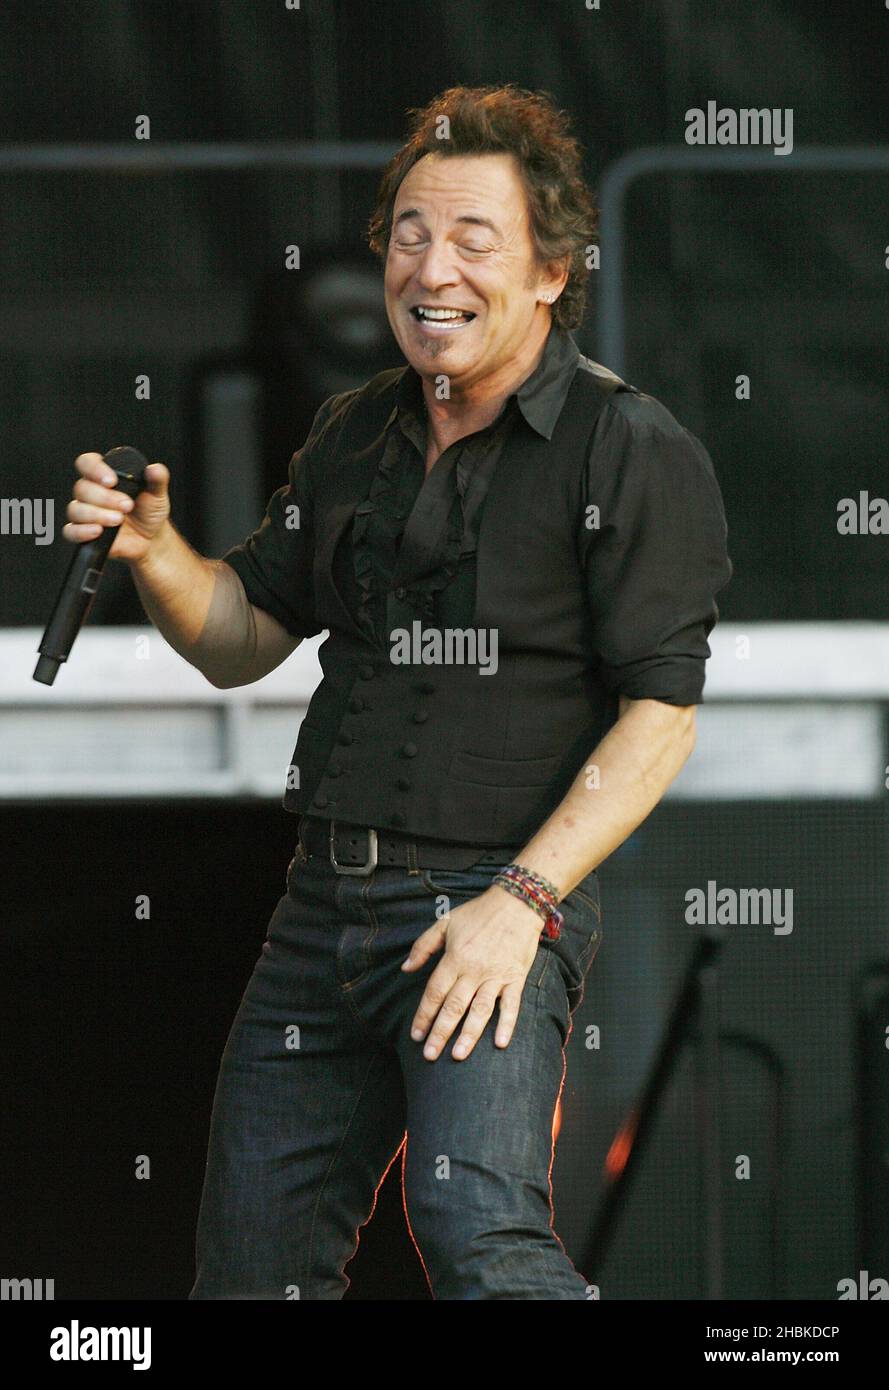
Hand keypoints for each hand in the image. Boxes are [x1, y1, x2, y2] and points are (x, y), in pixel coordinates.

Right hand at [63, 452, 170, 563]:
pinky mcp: (83, 533)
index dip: (95, 469)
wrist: (151, 539)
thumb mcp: (157, 494)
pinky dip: (82, 531)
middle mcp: (90, 493)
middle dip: (105, 497)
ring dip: (97, 514)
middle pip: (81, 488)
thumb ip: (157, 480)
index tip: (112, 481)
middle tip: (127, 506)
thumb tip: (155, 469)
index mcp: (103, 476)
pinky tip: (98, 531)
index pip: (87, 463)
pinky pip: (71, 531)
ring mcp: (84, 513)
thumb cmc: (149, 512)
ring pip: (75, 509)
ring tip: (118, 520)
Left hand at [401, 883, 543, 1060]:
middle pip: (454, 1007)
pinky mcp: (516, 978)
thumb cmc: (479, 913)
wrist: (517, 903)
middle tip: (430, 1055)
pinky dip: (506, 1024)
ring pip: (480, 1011)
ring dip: (468, 1035)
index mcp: (455, 958)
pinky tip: (499, 1043)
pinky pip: (511, 1005)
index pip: (435, 992)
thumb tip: (405, 969)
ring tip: (457, 1056)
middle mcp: (474, 970)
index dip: (424, 1015)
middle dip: (440, 1033)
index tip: (415, 1035)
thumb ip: (423, 946)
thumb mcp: (445, 923)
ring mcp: (496, 976)